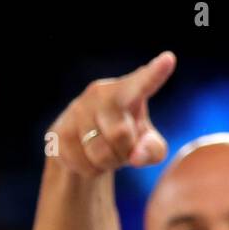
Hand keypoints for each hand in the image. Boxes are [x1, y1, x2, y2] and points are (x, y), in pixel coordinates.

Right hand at [46, 51, 176, 177]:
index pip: (142, 83)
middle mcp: (100, 93)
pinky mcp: (59, 131)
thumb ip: (152, 149)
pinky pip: (83, 163)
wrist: (83, 144)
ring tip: (105, 151)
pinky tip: (88, 157)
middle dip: (125, 152)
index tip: (169, 59)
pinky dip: (91, 170)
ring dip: (108, 162)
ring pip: (100, 153)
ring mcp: (76, 110)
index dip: (155, 73)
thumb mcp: (147, 143)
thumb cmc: (125, 137)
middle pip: (121, 135)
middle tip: (121, 148)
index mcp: (127, 90)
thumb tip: (135, 156)